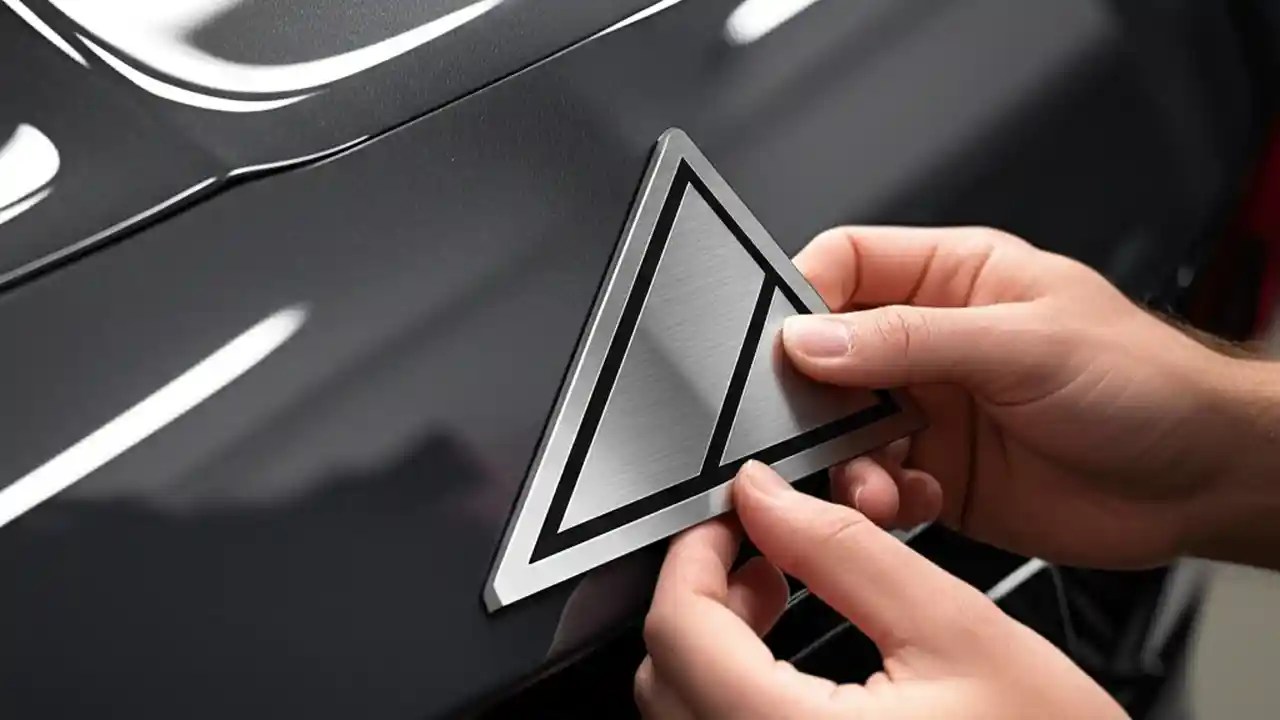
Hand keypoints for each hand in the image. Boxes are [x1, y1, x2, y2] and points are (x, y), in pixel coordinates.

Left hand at [635, 461, 1125, 718]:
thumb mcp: (959, 632)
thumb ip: (847, 553)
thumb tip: (766, 495)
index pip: (678, 632)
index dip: (693, 554)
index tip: (730, 518)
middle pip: (666, 677)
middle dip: (701, 595)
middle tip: (758, 548)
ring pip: (686, 714)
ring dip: (713, 643)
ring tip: (778, 592)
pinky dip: (732, 689)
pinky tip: (788, 661)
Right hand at [784, 226, 1268, 567]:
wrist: (1202, 480)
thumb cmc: (1146, 383)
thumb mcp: (1023, 345)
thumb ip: (911, 341)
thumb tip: (811, 338)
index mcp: (952, 278)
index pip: (844, 264)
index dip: (801, 297)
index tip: (780, 343)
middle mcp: (930, 342)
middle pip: (829, 354)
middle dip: (815, 397)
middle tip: (818, 426)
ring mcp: (931, 409)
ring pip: (842, 427)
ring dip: (846, 460)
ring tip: (876, 480)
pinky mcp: (936, 473)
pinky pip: (874, 484)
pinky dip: (880, 500)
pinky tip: (914, 502)